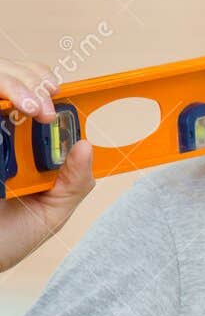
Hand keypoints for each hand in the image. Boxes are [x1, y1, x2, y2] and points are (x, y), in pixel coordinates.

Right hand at [0, 58, 94, 271]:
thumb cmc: (9, 237)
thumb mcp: (52, 212)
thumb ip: (74, 182)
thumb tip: (86, 144)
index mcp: (18, 141)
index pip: (28, 92)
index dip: (39, 80)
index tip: (56, 90)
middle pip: (6, 77)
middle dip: (26, 79)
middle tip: (44, 105)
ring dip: (11, 83)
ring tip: (30, 108)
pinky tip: (9, 113)